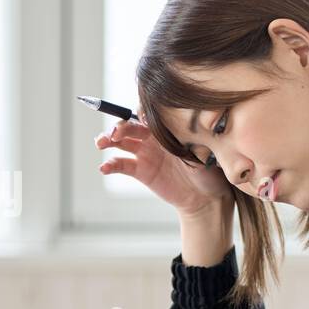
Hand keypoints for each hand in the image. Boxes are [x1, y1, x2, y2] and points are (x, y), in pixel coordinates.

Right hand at [95, 118, 233, 214]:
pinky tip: (104, 167)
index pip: (148, 113)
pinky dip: (110, 164)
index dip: (140, 112)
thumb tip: (185, 122)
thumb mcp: (202, 149)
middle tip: (115, 133)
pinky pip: (121, 164)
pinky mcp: (140, 170)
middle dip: (120, 126)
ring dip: (107, 139)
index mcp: (167, 128)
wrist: (205, 196)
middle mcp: (153, 137)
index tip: (139, 115)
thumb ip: (188, 136)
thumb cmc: (208, 169)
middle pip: (130, 125)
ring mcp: (144, 153)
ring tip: (100, 142)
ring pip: (121, 141)